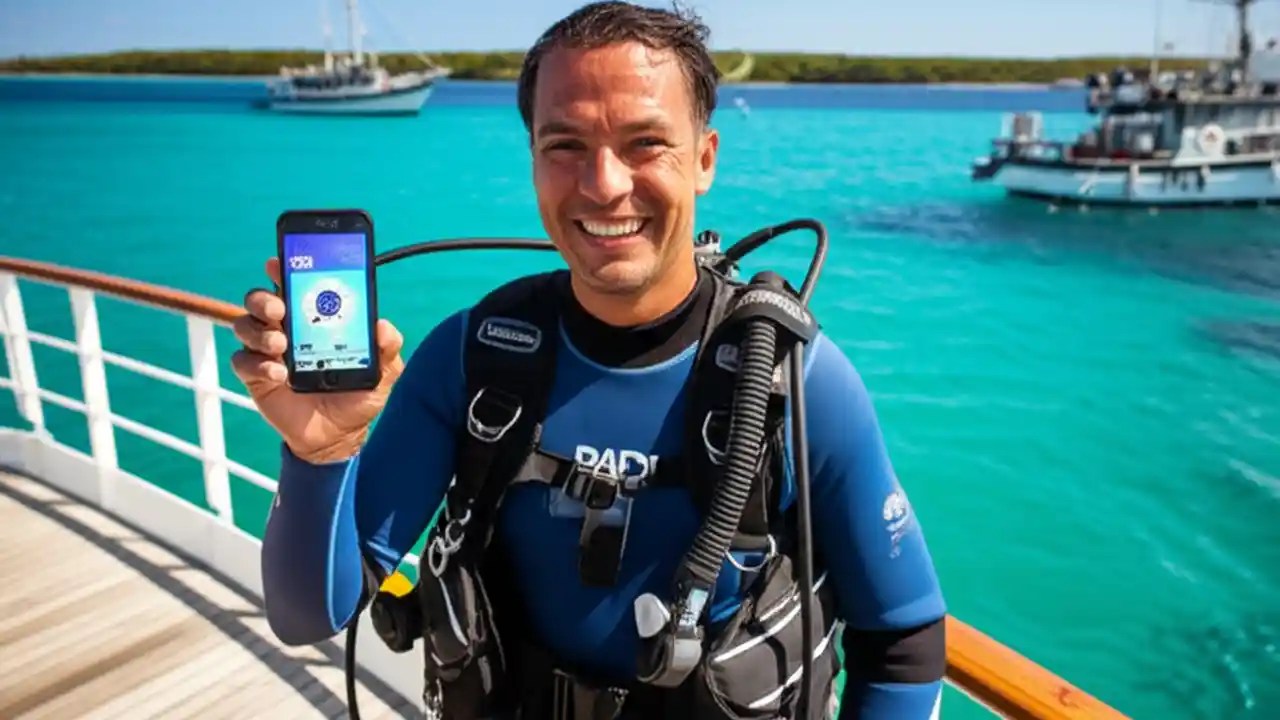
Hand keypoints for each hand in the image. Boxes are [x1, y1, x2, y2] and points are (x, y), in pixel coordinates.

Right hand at [230, 257, 404, 463]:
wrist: (339, 437)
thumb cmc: (358, 397)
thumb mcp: (383, 372)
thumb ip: (388, 348)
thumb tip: (383, 327)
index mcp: (314, 320)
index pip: (293, 286)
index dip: (283, 269)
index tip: (280, 262)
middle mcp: (286, 329)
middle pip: (259, 300)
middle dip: (264, 297)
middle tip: (279, 308)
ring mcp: (268, 352)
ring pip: (245, 325)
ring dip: (259, 330)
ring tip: (282, 344)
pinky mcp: (256, 378)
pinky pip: (243, 362)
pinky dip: (258, 364)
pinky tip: (279, 373)